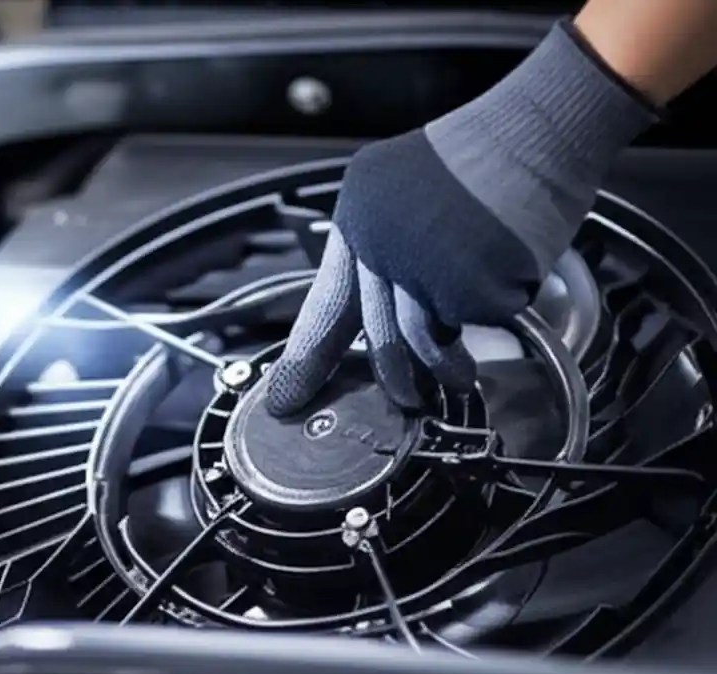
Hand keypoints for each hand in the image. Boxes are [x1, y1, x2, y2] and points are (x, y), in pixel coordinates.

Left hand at [265, 20, 656, 416]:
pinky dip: (497, 306)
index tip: (285, 398)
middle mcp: (378, 242)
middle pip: (376, 334)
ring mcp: (421, 264)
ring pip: (426, 339)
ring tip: (460, 374)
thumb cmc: (483, 153)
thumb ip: (385, 247)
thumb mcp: (405, 191)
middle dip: (391, 379)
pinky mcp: (468, 282)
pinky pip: (479, 319)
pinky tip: (505, 273)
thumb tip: (380, 312)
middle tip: (402, 400)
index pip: (324, 303)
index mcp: (357, 218)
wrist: (535, 126)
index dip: (305, 358)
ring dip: (446, 366)